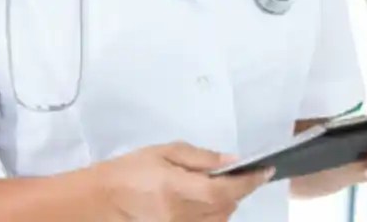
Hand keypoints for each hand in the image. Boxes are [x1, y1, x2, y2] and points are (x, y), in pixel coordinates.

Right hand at [93, 142, 272, 220]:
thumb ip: (200, 157)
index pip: (224, 190)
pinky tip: (207, 204)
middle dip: (239, 191)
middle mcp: (181, 215)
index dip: (249, 181)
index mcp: (177, 189)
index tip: (266, 170)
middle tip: (240, 175)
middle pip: (226, 208)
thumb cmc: (130, 169)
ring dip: (227, 205)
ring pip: (219, 221)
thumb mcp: (163, 152)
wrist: (101, 200)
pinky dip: (214, 216)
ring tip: (219, 188)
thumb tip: (232, 160)